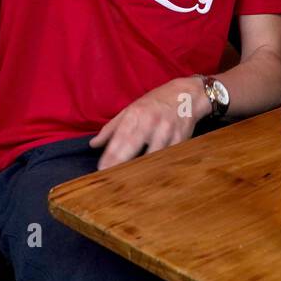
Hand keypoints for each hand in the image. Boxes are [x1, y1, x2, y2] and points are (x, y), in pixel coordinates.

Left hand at [90, 76, 205, 170]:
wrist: (187, 94)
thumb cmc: (154, 103)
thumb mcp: (130, 109)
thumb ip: (111, 128)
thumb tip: (93, 145)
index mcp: (135, 114)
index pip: (120, 137)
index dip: (110, 156)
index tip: (101, 170)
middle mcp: (150, 121)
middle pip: (133, 146)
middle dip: (121, 164)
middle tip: (111, 181)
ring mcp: (167, 130)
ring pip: (152, 155)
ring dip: (141, 170)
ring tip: (130, 186)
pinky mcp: (181, 139)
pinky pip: (168, 157)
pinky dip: (160, 169)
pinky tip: (151, 180)